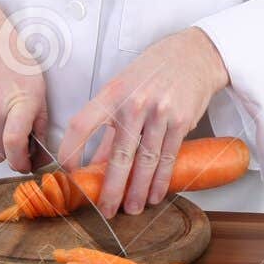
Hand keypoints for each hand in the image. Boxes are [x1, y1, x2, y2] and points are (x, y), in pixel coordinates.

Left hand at [57, 27, 229, 217]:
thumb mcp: (123, 89)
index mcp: (112, 93)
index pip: (82, 124)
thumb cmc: (153, 71)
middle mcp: (134, 103)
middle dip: (111, 188)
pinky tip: (154, 193)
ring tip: (132, 209)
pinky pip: (168, 156)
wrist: (193, 54)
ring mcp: (159, 112)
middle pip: (119, 154)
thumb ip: (108, 126)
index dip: (71, 150)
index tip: (69, 172)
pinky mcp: (181, 121)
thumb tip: (93, 164)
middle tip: (106, 210)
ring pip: (145, 161)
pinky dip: (160, 179)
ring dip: (138, 190)